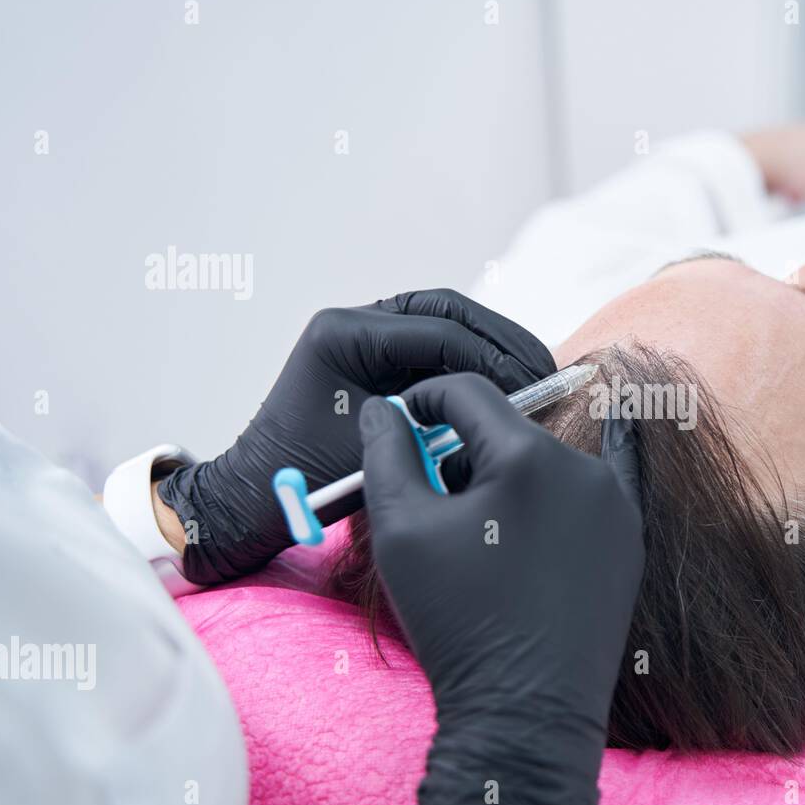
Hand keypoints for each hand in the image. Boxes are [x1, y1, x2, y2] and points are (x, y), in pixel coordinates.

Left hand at [157, 289, 555, 582]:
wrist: (260, 494)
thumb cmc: (307, 479)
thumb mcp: (378, 449)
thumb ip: (436, 419)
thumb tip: (503, 404)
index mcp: (344, 334)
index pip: (438, 333)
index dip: (492, 359)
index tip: (531, 386)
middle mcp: (353, 321)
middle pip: (447, 310)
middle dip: (501, 339)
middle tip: (543, 368)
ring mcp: (366, 333)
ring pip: (447, 319)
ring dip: (493, 342)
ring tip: (535, 370)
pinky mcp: (379, 353)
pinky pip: (437, 341)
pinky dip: (475, 356)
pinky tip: (507, 380)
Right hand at [358, 374, 643, 804]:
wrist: (526, 710)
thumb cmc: (459, 622)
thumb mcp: (402, 529)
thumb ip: (387, 451)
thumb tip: (384, 407)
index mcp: (527, 457)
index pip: (468, 393)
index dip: (425, 398)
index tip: (402, 419)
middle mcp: (584, 468)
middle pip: (508, 429)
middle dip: (465, 449)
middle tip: (433, 497)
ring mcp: (615, 503)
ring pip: (546, 460)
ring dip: (509, 475)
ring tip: (479, 535)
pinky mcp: (629, 536)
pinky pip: (600, 484)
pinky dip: (576, 472)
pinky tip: (598, 435)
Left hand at [741, 122, 804, 204]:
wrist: (744, 158)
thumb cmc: (785, 170)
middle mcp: (803, 129)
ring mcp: (782, 132)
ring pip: (798, 157)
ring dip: (800, 176)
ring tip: (792, 196)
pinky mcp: (762, 140)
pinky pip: (779, 158)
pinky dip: (782, 173)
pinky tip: (772, 188)